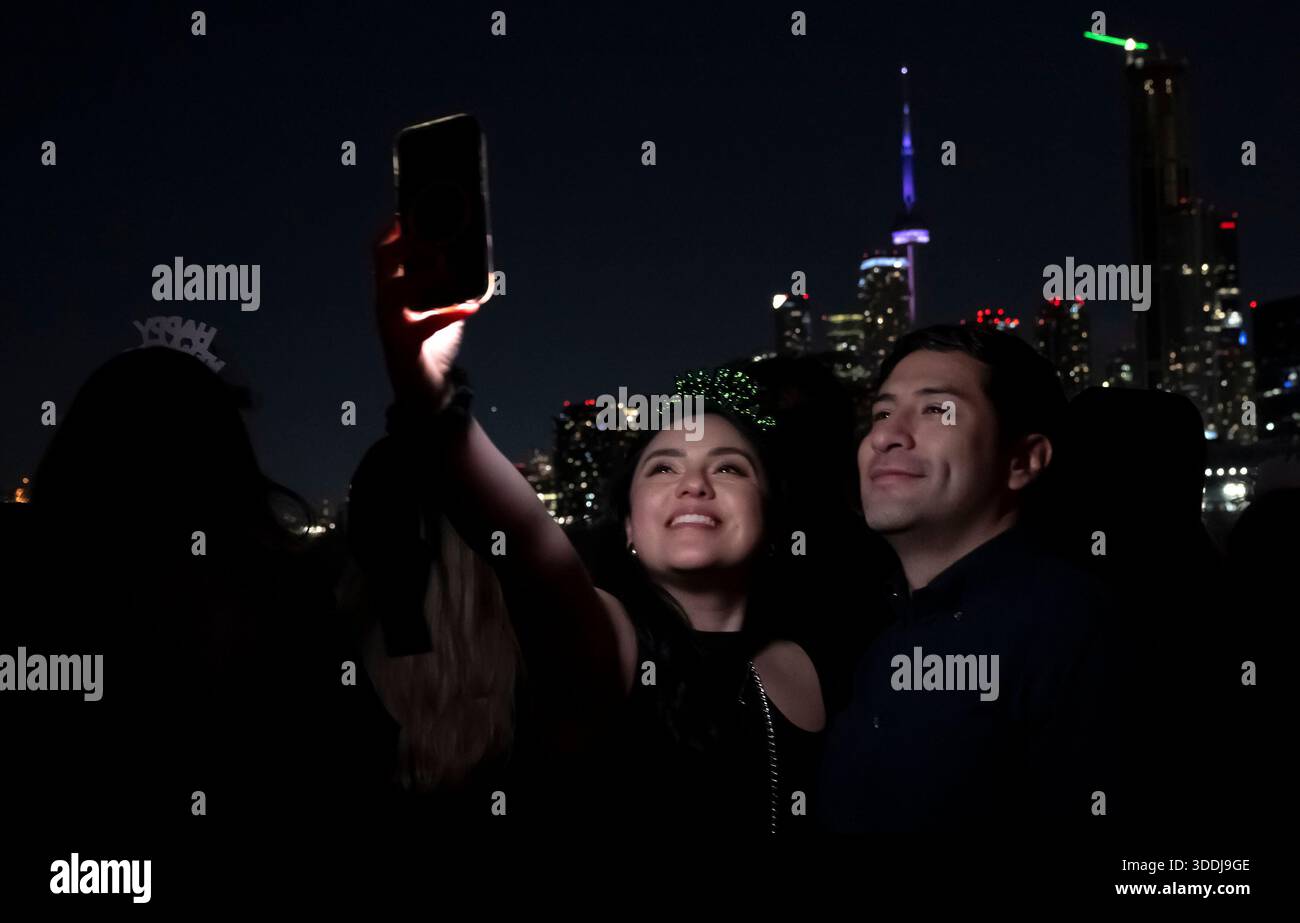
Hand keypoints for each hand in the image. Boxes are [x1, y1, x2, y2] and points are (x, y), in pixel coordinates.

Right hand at [372, 216, 490, 409]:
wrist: (425, 384)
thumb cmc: (432, 339)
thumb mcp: (441, 303)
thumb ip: (450, 281)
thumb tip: (475, 257)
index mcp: (392, 286)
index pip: (382, 249)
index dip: (392, 228)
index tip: (409, 209)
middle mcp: (385, 300)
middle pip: (382, 261)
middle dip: (406, 243)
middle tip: (433, 236)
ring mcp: (391, 322)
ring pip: (394, 292)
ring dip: (422, 277)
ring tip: (447, 269)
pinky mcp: (405, 343)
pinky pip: (426, 325)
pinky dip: (450, 314)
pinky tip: (472, 307)